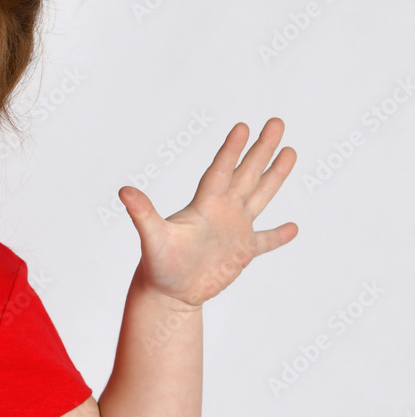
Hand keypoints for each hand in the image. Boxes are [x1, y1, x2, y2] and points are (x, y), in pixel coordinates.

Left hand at [118, 117, 297, 308]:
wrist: (168, 293)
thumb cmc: (157, 265)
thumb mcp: (153, 237)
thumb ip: (142, 213)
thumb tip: (124, 191)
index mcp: (204, 206)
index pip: (221, 171)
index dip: (232, 150)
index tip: (244, 127)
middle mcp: (221, 211)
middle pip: (246, 173)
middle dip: (262, 149)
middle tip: (276, 123)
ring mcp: (234, 230)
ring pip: (259, 196)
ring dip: (275, 175)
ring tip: (290, 152)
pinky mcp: (241, 253)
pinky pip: (265, 241)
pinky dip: (278, 235)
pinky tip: (293, 227)